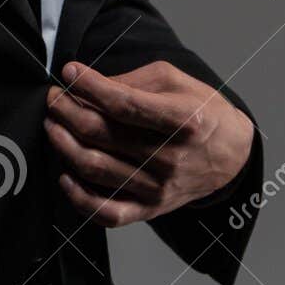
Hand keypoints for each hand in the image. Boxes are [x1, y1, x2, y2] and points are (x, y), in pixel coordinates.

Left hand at [43, 59, 254, 227]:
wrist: (231, 154)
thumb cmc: (202, 111)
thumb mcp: (175, 82)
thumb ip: (131, 82)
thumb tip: (87, 85)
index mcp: (184, 121)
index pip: (123, 104)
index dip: (88, 86)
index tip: (69, 72)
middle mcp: (172, 158)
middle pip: (102, 134)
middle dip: (67, 110)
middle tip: (54, 97)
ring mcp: (160, 188)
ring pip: (95, 168)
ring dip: (63, 143)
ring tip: (53, 124)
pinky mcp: (151, 209)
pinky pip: (107, 213)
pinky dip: (79, 197)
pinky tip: (65, 175)